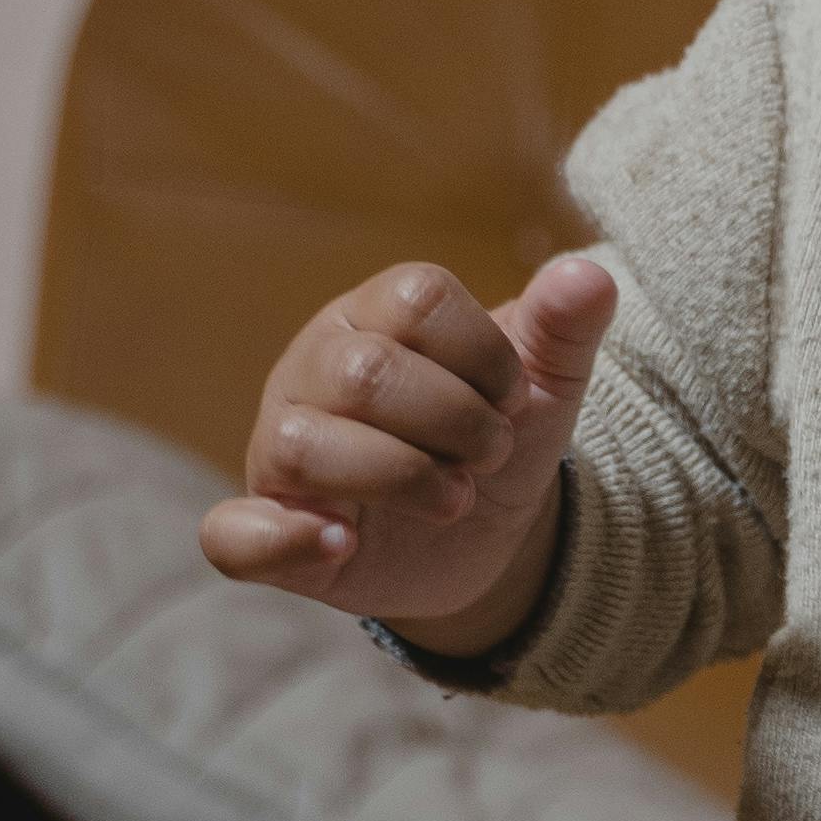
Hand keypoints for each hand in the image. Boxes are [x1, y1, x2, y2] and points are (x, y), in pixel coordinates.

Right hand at [199, 250, 615, 652]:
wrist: (489, 539)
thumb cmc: (500, 438)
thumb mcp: (545, 384)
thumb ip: (567, 328)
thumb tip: (588, 277)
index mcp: (375, 316)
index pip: (416, 299)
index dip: (485, 354)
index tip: (513, 399)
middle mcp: (314, 370)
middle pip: (363, 372)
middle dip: (453, 421)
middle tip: (490, 456)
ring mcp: (281, 449)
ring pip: (303, 446)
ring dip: (399, 478)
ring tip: (453, 502)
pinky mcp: (272, 530)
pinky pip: (233, 534)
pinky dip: (279, 540)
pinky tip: (340, 543)